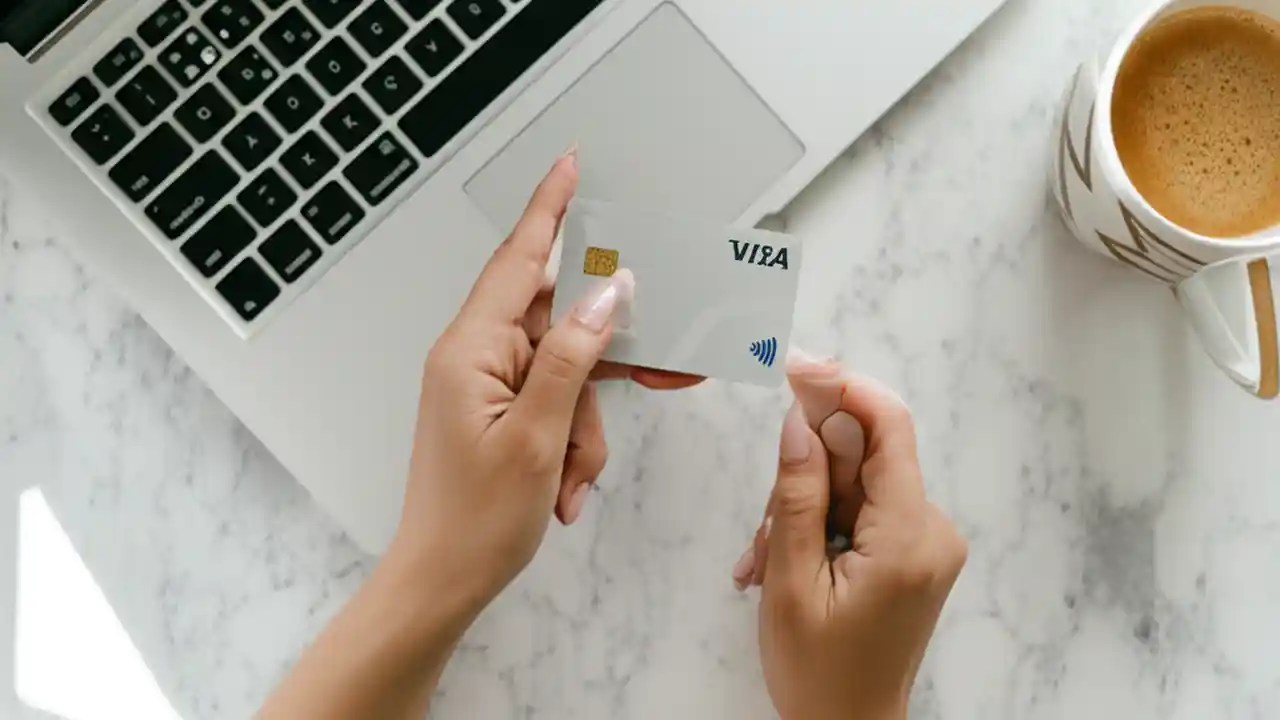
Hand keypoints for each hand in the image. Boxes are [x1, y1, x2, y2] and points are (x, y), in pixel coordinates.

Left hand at [392, 152, 697, 621]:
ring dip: (584, 429)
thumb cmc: (474, 519)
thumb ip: (573, 356)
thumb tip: (608, 295)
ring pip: (569, 374)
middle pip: (562, 326)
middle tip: (663, 373)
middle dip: (604, 365)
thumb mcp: (538, 436)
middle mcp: (477, 357)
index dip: (549, 210)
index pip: (518, 260)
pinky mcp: (503, 413)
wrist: (440, 582)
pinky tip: (563, 492)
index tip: (570, 164)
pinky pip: (558, 406)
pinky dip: (572, 445)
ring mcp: (490, 387)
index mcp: (470, 350)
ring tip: (568, 483)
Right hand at [736, 356, 966, 719]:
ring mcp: (926, 541)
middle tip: (763, 536)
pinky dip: (819, 526)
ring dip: (803, 511)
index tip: (796, 364)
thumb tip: (799, 419)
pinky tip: (784, 565)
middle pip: (863, 456)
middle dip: (804, 477)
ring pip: (854, 484)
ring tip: (767, 567)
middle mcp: (932, 529)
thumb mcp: (792, 582)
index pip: (889, 428)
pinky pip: (862, 510)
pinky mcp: (915, 552)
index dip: (843, 386)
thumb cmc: (818, 671)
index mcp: (910, 536)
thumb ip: (796, 495)